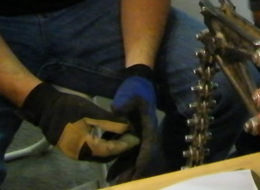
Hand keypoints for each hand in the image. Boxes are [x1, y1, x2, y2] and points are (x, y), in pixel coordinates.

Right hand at [21, 82, 137, 161]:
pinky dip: (103, 145)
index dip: (124, 145)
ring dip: (112, 147)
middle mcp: (79, 155)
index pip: (109, 150)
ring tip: (125, 136)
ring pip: (99, 155)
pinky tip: (111, 135)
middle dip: (120, 148)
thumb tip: (127, 127)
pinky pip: (92, 151)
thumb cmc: (69, 107)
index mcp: (83, 146)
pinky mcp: (73, 148)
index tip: (136, 138)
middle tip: (133, 137)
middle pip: (105, 156)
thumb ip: (109, 121)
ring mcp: (75, 153)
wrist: (45, 107)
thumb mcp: (91, 112)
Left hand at [107, 66, 164, 181]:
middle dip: (135, 172)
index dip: (143, 162)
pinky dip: (123, 162)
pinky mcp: (134, 133)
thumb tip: (116, 111)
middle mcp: (146, 132)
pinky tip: (112, 171)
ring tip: (117, 182)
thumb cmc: (136, 87)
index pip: (147, 148)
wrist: (139, 80)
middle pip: (143, 157)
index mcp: (148, 125)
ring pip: (136, 157)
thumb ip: (124, 104)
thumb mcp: (130, 94)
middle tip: (126, 185)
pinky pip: (130, 152)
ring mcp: (141, 134)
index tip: (138, 175)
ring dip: (128, 170)